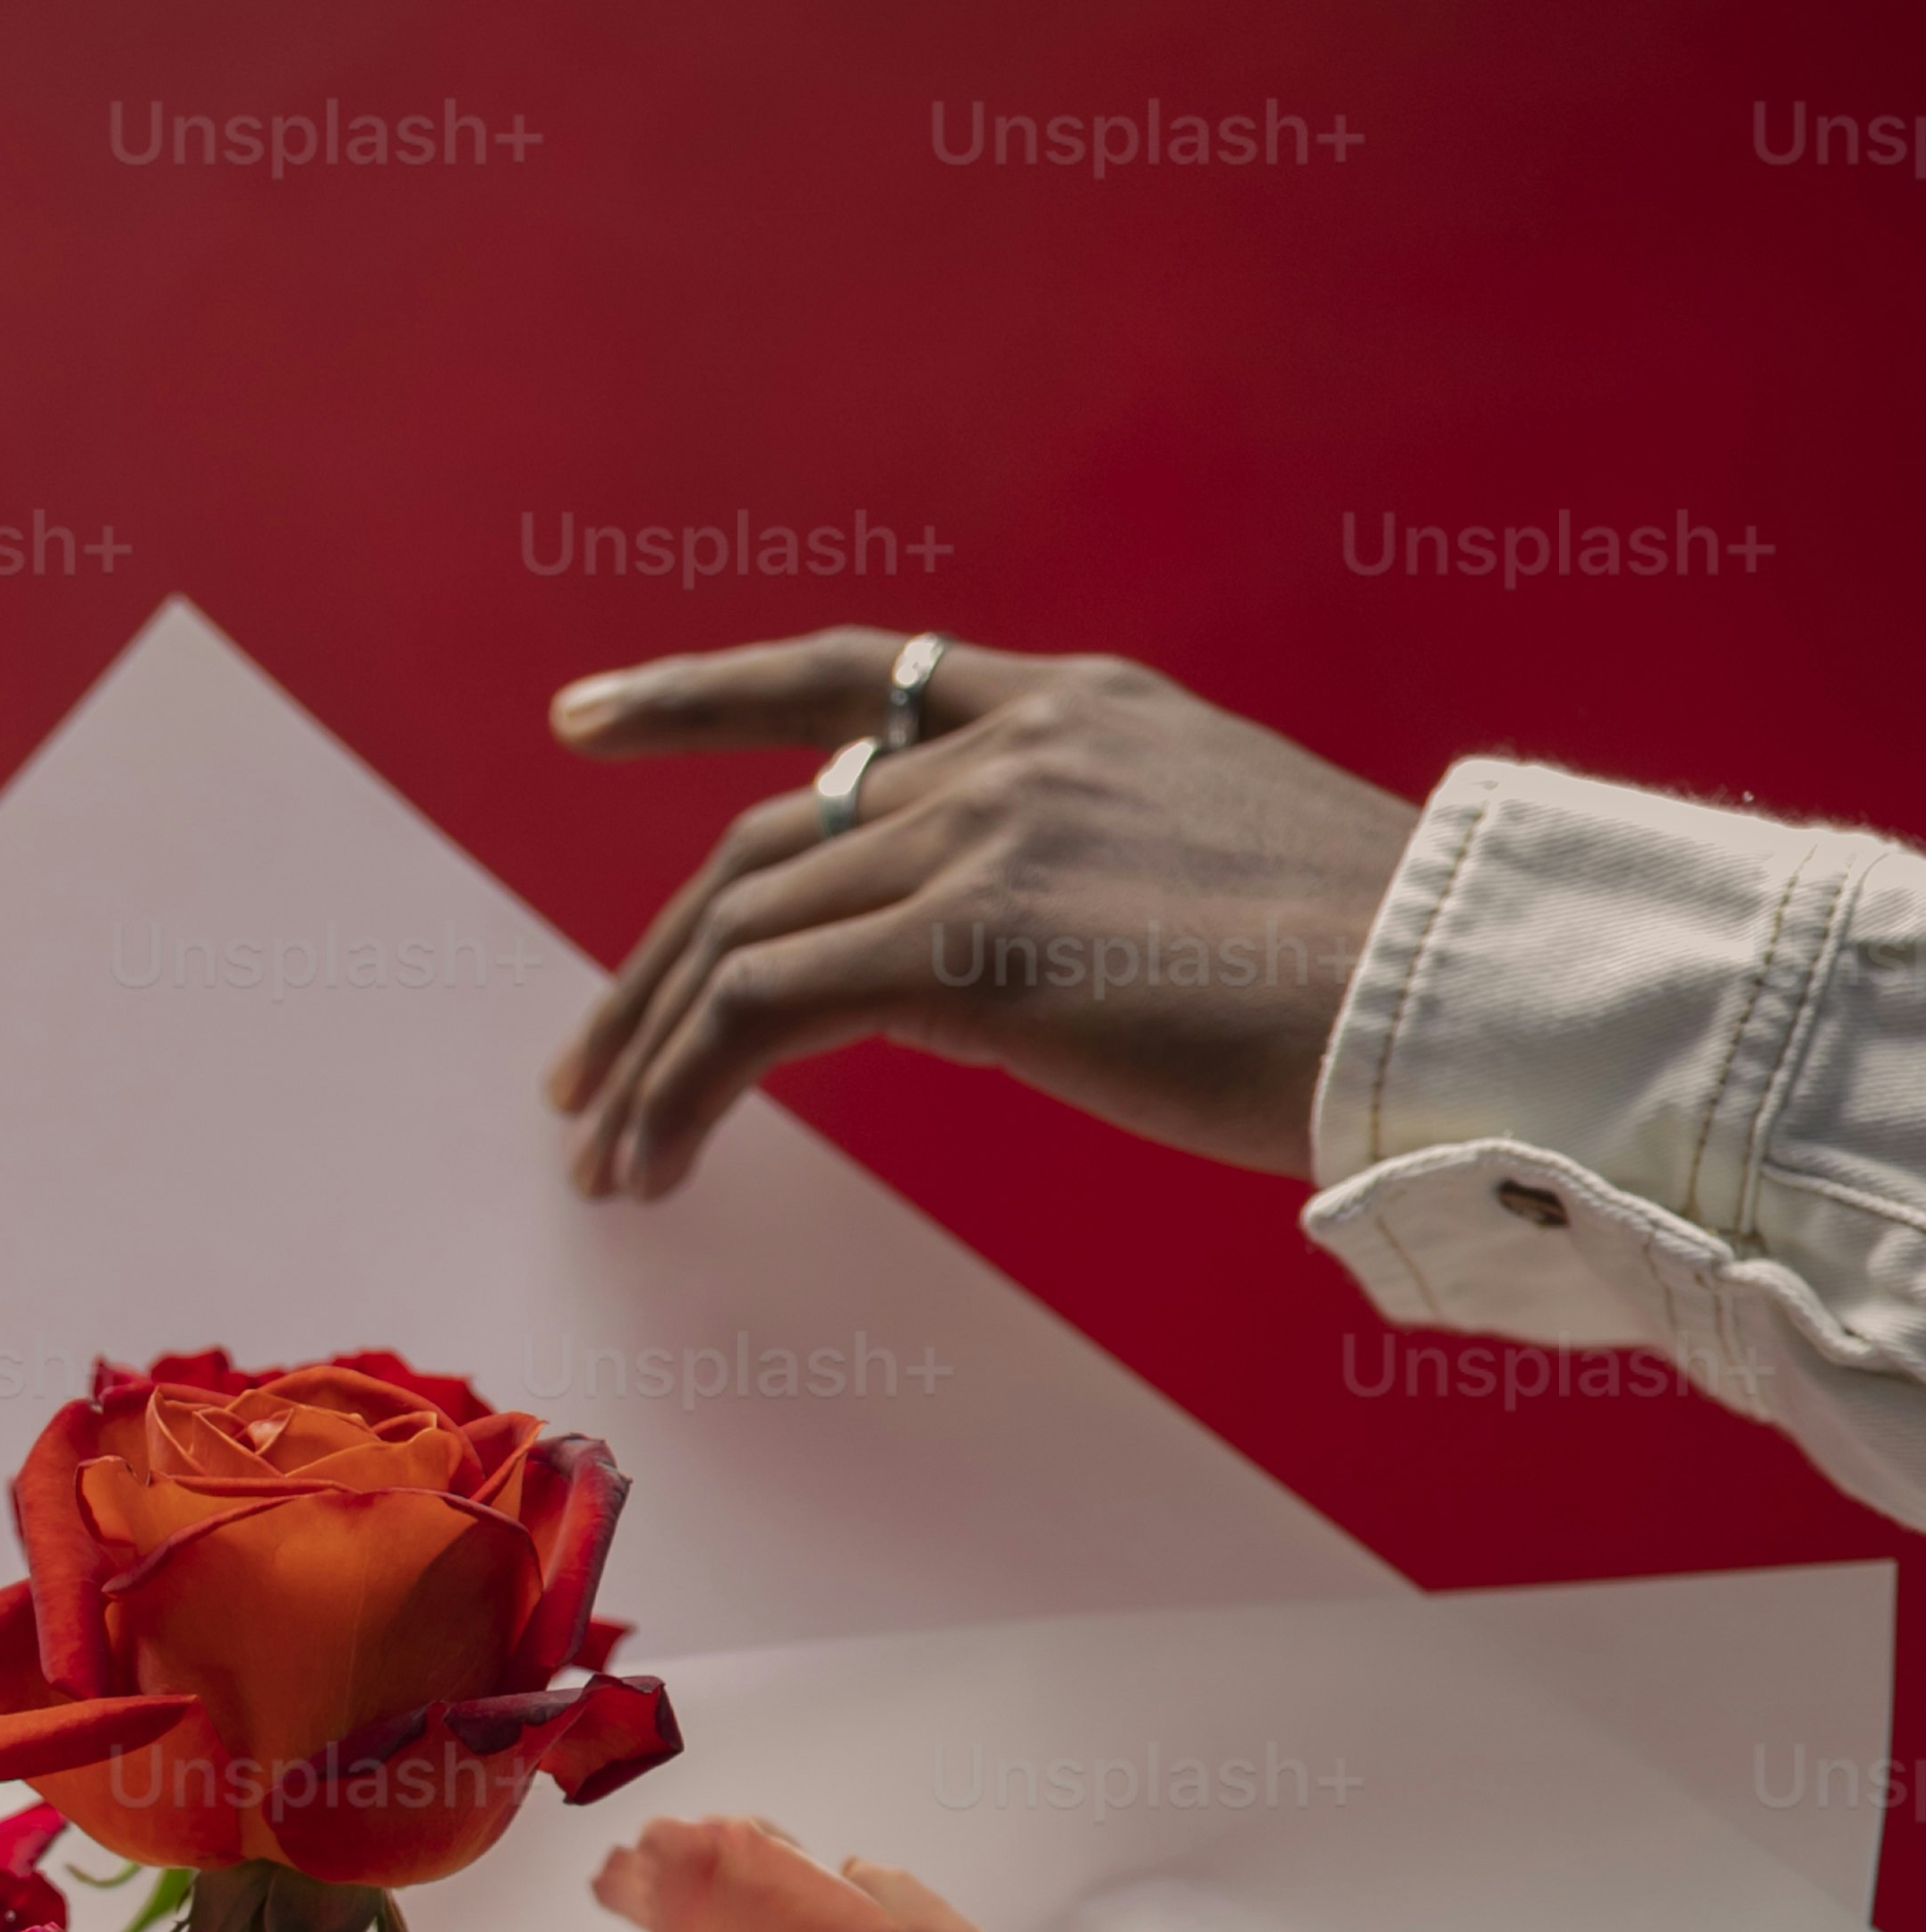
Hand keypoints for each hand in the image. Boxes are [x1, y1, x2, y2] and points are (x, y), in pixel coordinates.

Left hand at [544, 631, 1417, 1198]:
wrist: (1439, 991)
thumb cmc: (1362, 980)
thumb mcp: (1213, 877)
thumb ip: (1083, 881)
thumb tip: (986, 970)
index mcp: (1076, 708)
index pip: (847, 682)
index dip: (697, 698)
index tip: (588, 719)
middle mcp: (1014, 745)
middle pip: (761, 840)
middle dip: (647, 963)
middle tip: (579, 1070)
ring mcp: (987, 831)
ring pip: (739, 928)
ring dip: (650, 1050)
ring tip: (604, 1154)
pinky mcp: (968, 939)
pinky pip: (761, 1006)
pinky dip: (685, 1087)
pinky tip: (658, 1161)